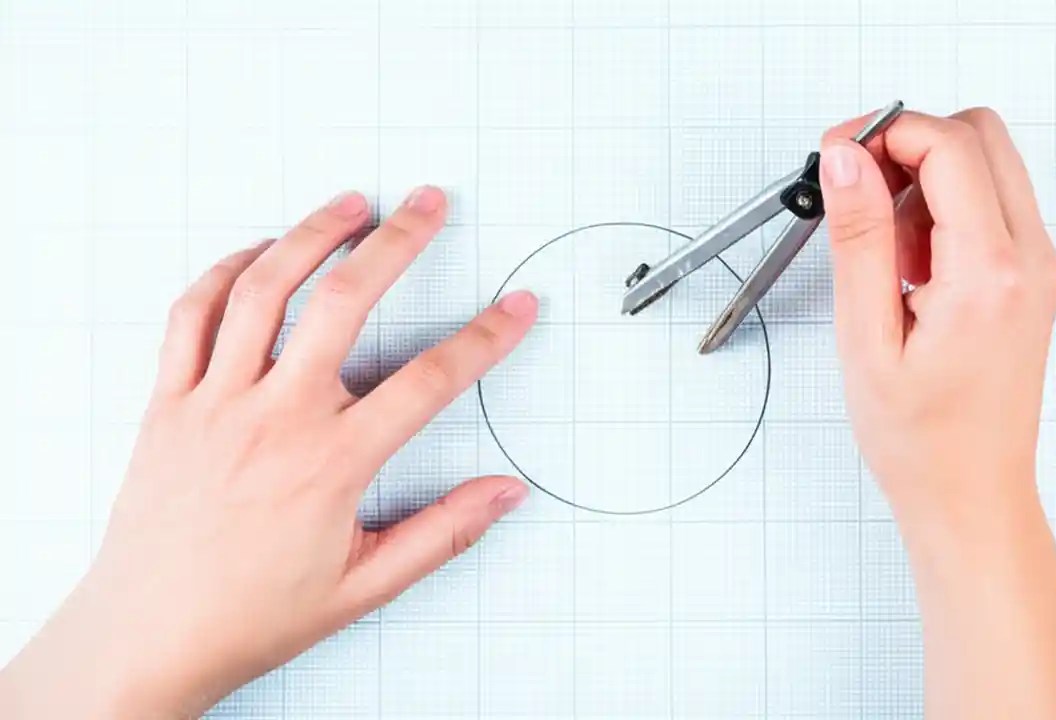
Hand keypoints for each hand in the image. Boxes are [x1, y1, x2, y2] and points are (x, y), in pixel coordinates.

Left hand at [0, 187, 537, 718]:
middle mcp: (274, 419)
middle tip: (429, 204)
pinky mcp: (168, 403)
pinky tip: (257, 253)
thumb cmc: (251, 616)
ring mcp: (215, 403)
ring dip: (312, 235)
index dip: (485, 339)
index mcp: (331, 464)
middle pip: (346, 304)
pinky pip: (191, 315)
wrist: (147, 637)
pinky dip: (225, 272)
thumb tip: (505, 495)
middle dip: (398, 242)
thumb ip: (442, 533)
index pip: (429, 382)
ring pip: (265, 291)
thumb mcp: (365, 586)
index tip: (518, 309)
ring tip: (350, 203)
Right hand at [820, 108, 1055, 718]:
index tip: (837, 154)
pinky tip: (910, 268)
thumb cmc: (921, 439)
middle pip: (978, 134)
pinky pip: (990, 204)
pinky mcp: (1032, 276)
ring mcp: (1040, 264)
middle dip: (907, 144)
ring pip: (986, 162)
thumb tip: (846, 161)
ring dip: (926, 178)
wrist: (970, 494)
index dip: (884, 132)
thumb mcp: (867, 337)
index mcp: (991, 272)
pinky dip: (944, 209)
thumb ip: (860, 237)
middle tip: (856, 192)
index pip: (948, 144)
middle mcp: (1031, 258)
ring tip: (886, 253)